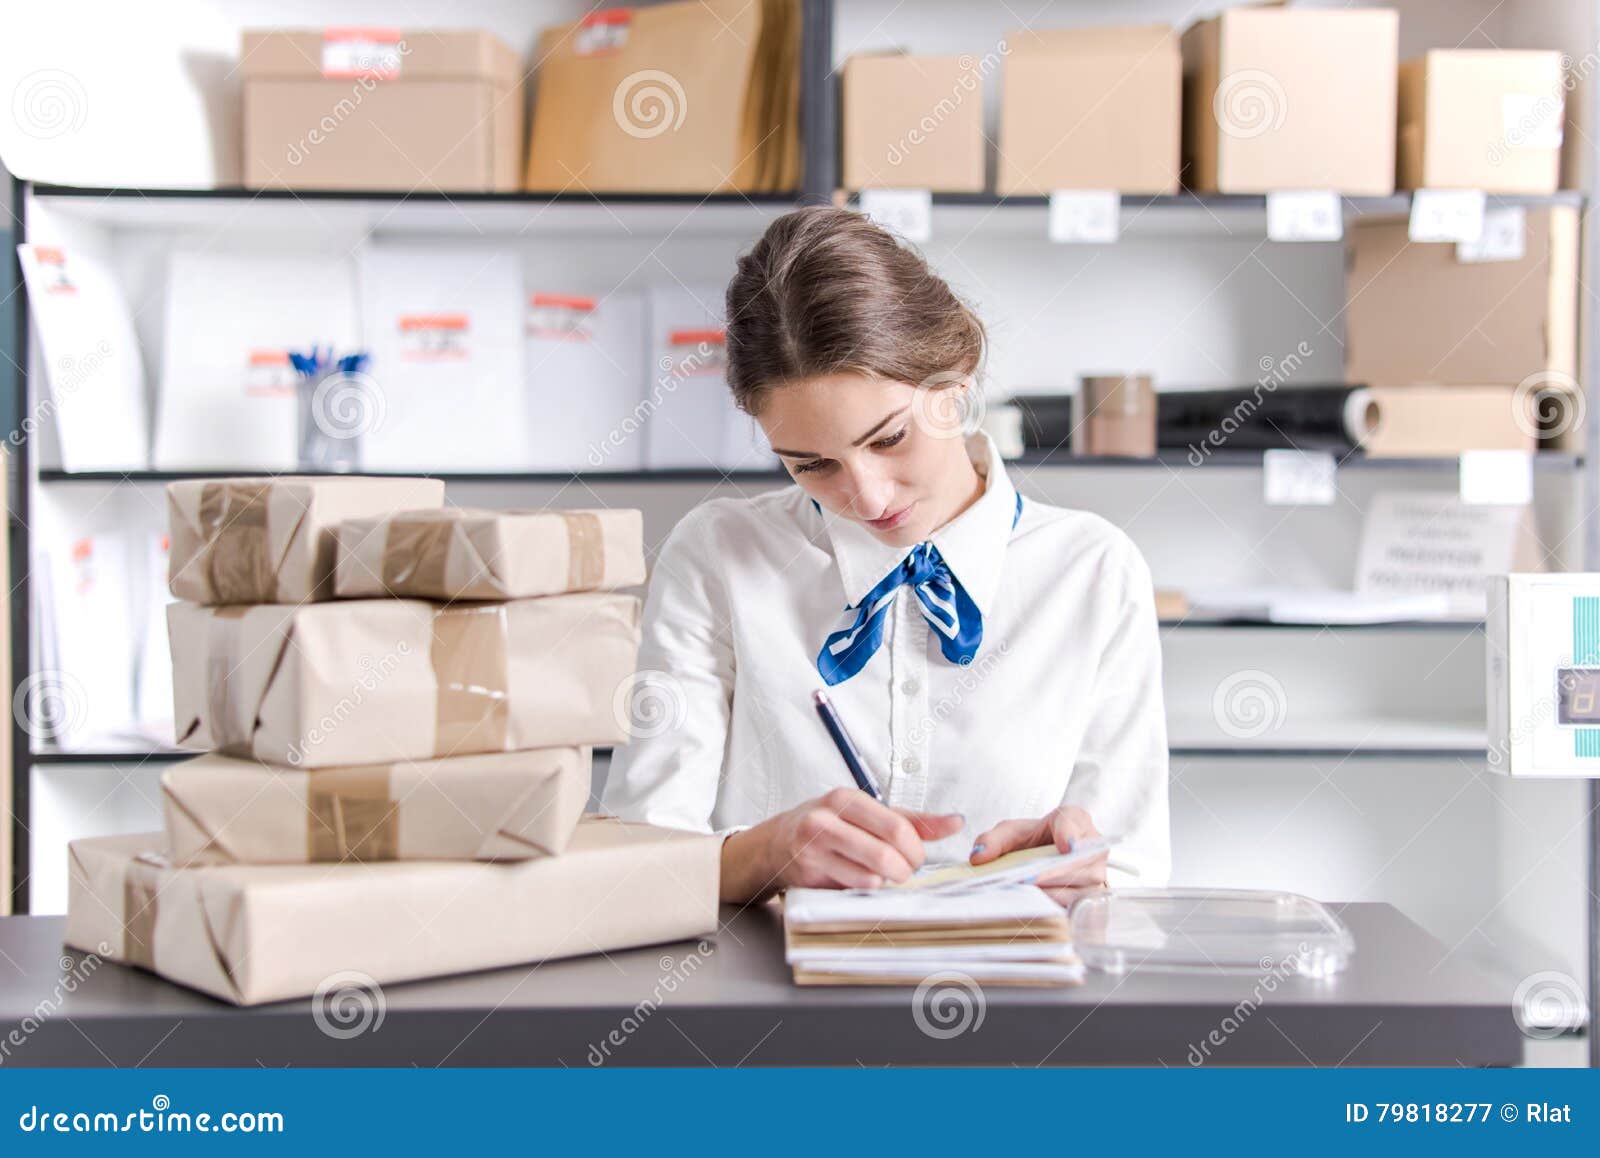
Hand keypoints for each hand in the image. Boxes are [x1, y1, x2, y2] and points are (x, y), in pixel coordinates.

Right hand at [720, 788, 963, 901]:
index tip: (915, 858)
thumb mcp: (868, 816)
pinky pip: (852, 888)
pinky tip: (856, 881)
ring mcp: (814, 846)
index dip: (915, 851)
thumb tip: (955, 822)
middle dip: (904, 869)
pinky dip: (864, 890)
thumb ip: (912, 821)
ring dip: (884, 882)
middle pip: (887, 853)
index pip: (898, 828)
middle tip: (902, 872)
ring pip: (871, 876)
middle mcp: (827, 818)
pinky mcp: (807, 872)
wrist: (774, 844)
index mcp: (847, 798)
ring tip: (878, 875)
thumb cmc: (828, 828)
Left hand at [969, 805, 1105, 907]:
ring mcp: (1097, 878)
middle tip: (1025, 880)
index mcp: (1076, 821)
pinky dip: (1053, 909)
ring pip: (1077, 889)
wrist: (1048, 860)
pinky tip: (1032, 909)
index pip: (1075, 821)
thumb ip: (993, 840)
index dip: (1069, 833)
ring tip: (1024, 895)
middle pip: (1078, 863)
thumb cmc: (1034, 843)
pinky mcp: (1092, 901)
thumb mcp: (1011, 834)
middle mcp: (1093, 849)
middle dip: (1051, 874)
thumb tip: (979, 857)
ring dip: (1050, 894)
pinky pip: (1075, 908)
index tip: (1064, 846)